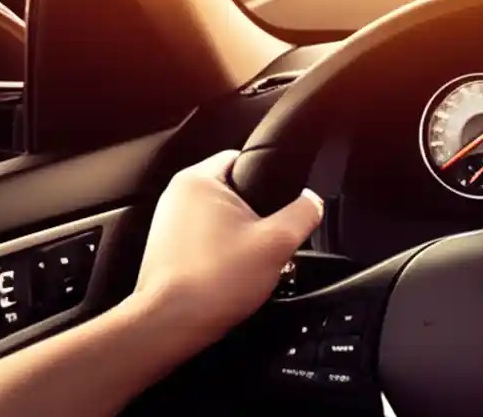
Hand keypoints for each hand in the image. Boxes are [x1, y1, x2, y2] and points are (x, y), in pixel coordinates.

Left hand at [131, 150, 322, 345]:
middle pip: (235, 191)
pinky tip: (232, 272)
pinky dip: (223, 251)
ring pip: (222, 218)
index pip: (243, 158)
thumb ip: (303, 214)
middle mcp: (177, 196)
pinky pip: (207, 239)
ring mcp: (168, 223)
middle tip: (269, 237)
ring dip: (240, 234)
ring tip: (250, 258)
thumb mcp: (277, 243)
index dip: (270, 178)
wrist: (172, 325)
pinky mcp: (168, 249)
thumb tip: (314, 202)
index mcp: (198, 180)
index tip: (282, 201)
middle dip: (257, 213)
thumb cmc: (214, 281)